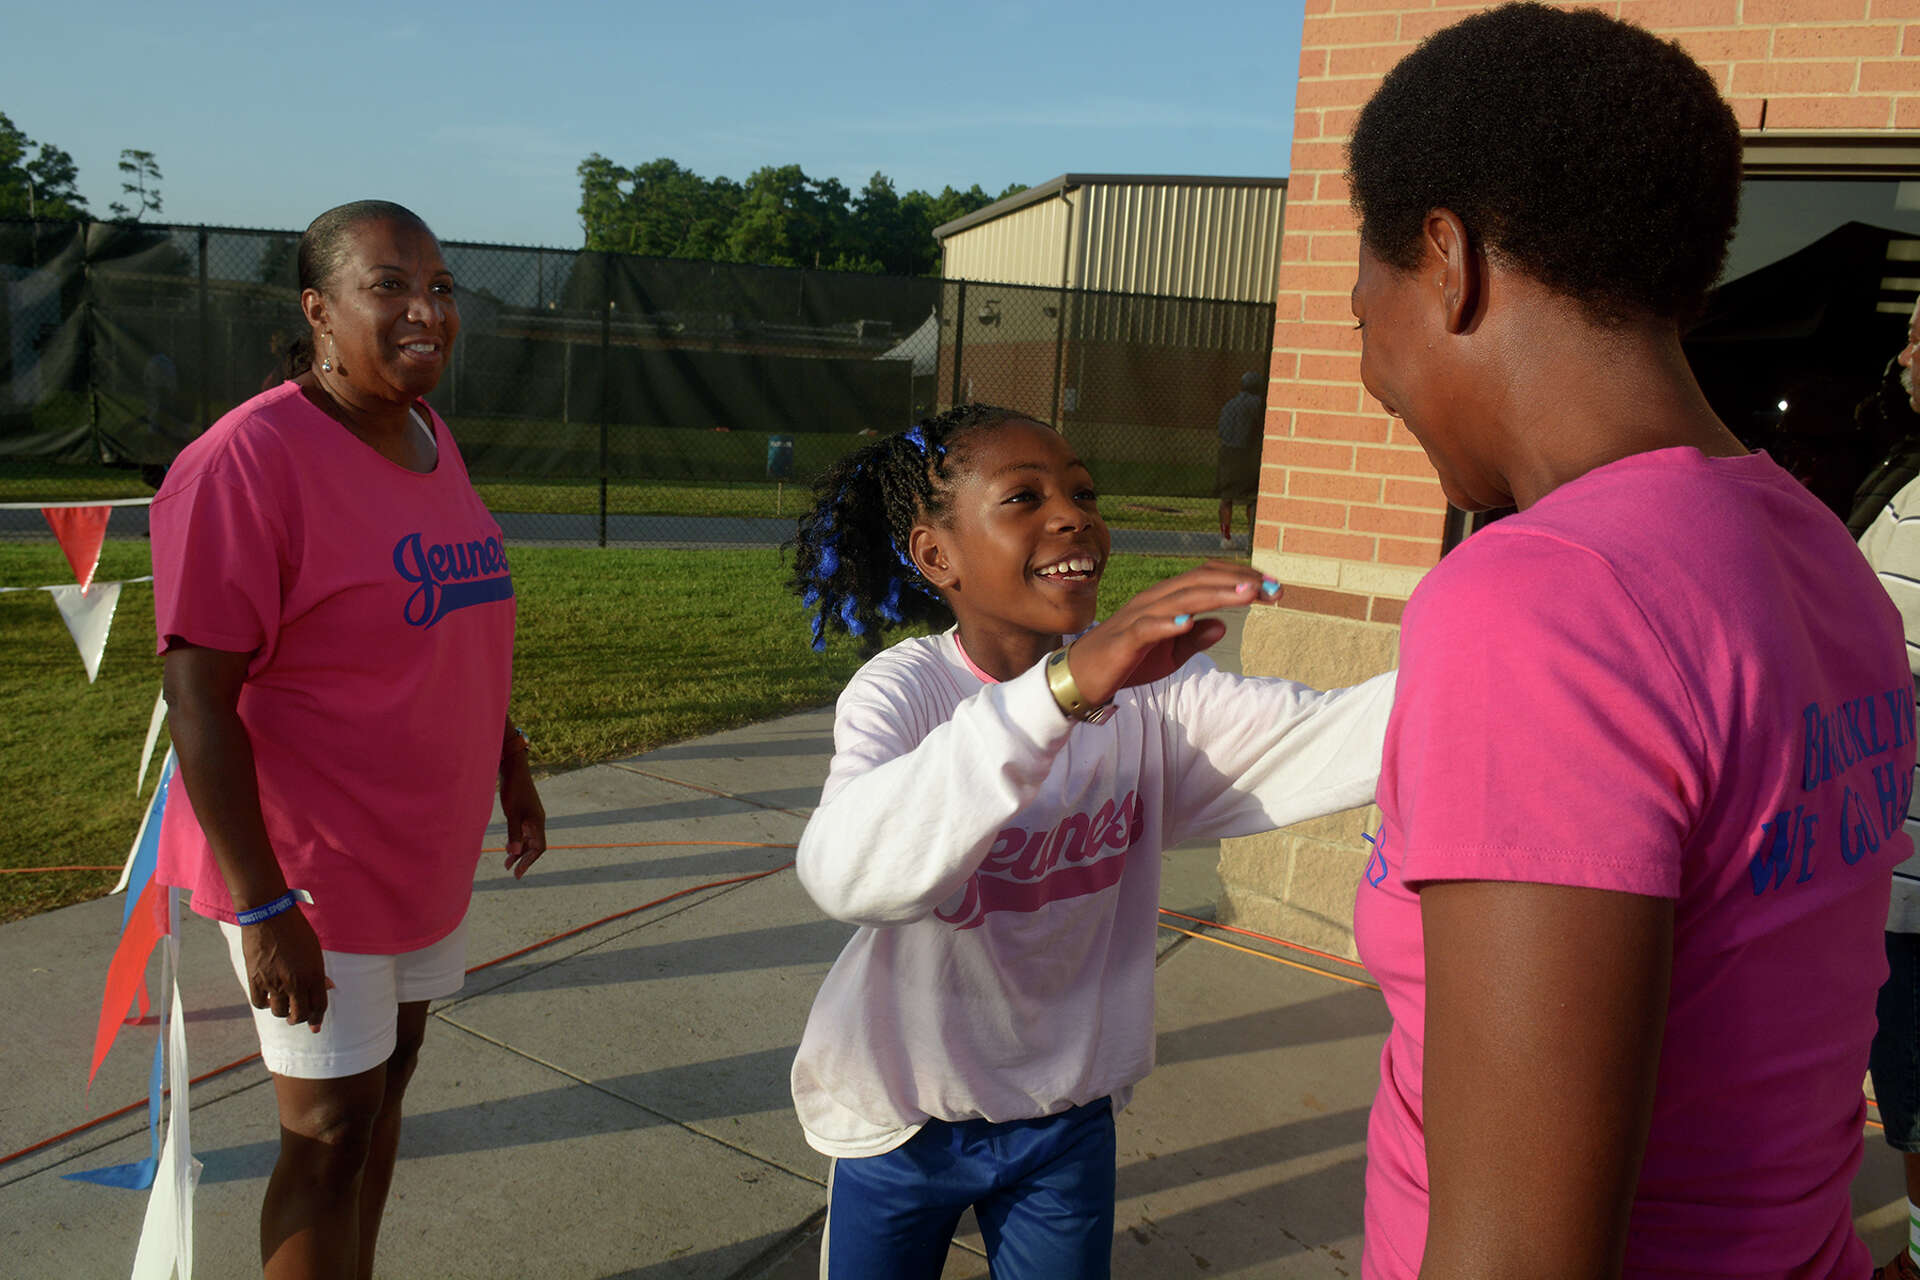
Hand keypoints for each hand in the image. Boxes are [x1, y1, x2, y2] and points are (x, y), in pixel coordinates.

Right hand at [241, 906, 330, 1031]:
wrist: (269, 915)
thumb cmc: (295, 929)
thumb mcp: (314, 949)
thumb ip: (319, 971)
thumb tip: (328, 987)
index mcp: (314, 973)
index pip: (319, 1005)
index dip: (317, 1018)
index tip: (315, 1027)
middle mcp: (295, 982)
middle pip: (300, 1014)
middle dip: (300, 1019)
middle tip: (296, 1019)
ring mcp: (275, 982)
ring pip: (280, 1011)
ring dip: (282, 1011)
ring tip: (283, 1005)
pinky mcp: (256, 979)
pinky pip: (260, 1003)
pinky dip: (264, 1004)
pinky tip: (267, 998)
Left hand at [500, 757, 547, 878]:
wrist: (513, 770)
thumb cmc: (513, 790)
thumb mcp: (512, 814)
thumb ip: (514, 833)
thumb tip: (514, 853)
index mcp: (537, 822)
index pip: (539, 848)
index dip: (529, 861)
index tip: (518, 872)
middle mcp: (537, 821)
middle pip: (534, 846)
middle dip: (523, 860)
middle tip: (511, 872)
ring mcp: (532, 817)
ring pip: (528, 840)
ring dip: (519, 852)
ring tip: (506, 863)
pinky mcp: (525, 812)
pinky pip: (524, 832)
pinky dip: (517, 841)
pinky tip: (508, 845)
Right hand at [1066, 560, 1282, 707]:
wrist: (1084, 676)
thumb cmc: (1128, 661)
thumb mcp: (1171, 654)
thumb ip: (1195, 639)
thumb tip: (1223, 625)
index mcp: (1168, 599)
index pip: (1208, 579)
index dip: (1241, 579)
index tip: (1274, 588)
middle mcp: (1155, 599)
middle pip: (1201, 581)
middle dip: (1240, 583)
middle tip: (1275, 589)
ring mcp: (1139, 616)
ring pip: (1181, 598)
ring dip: (1216, 595)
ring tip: (1247, 595)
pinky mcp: (1126, 638)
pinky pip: (1148, 627)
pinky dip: (1169, 623)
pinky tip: (1189, 622)